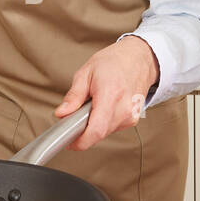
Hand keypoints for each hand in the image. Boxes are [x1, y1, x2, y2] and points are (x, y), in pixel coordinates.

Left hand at [53, 36, 159, 150]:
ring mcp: (130, 116)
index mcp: (111, 94)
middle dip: (83, 130)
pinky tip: (103, 108)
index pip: (96, 130)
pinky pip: (112, 128)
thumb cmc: (114, 62)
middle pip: (98, 134)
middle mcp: (124, 108)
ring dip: (93, 125)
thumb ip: (73, 96)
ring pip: (104, 133)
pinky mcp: (132, 120)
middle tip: (76, 116)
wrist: (138, 58)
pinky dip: (103, 122)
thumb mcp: (86, 73)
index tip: (69, 142)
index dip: (80, 141)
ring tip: (93, 106)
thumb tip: (61, 113)